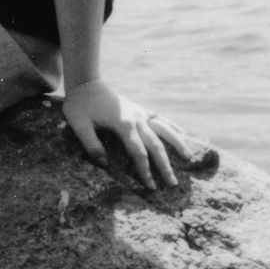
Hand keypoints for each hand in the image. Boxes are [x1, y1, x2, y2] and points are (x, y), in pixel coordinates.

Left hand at [61, 79, 192, 190]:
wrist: (85, 82)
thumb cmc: (79, 105)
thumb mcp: (78, 125)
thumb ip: (91, 145)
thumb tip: (104, 165)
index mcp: (123, 124)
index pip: (138, 152)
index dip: (145, 170)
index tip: (151, 186)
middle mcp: (137, 118)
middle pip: (156, 144)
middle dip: (165, 165)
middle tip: (173, 184)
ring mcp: (140, 112)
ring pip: (164, 129)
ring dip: (178, 143)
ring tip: (190, 157)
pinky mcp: (140, 109)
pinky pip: (160, 119)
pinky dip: (173, 126)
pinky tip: (183, 133)